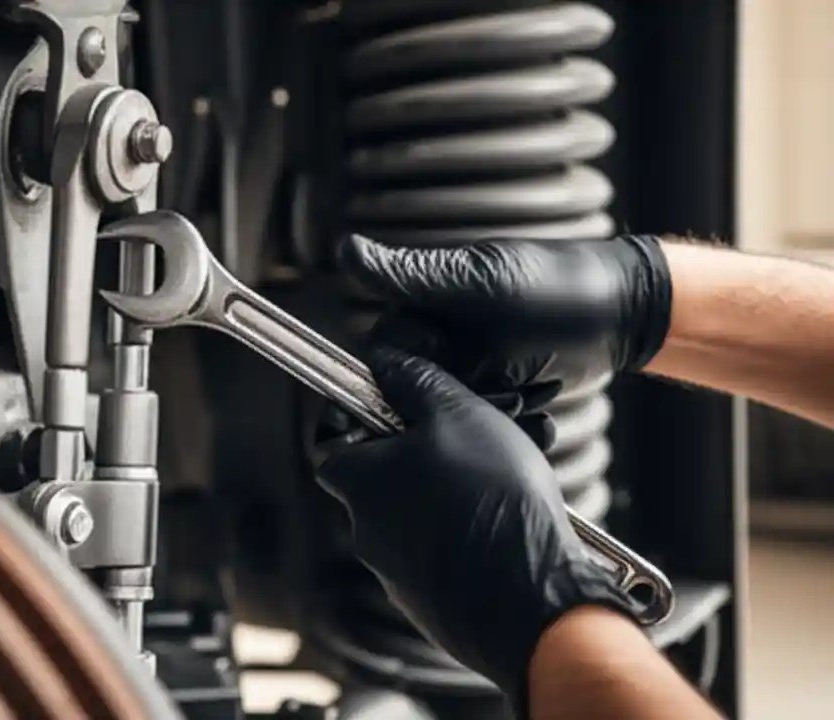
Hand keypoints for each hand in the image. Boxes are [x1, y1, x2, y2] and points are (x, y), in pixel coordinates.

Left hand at [317, 349, 639, 703]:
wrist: (532, 601)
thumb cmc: (489, 502)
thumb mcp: (456, 415)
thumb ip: (415, 382)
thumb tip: (383, 361)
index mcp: (359, 482)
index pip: (332, 441)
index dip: (359, 417)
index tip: (394, 402)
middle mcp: (368, 530)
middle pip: (388, 472)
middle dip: (433, 444)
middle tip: (483, 426)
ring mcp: (400, 571)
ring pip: (425, 507)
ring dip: (464, 480)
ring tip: (520, 459)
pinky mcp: (435, 600)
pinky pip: (450, 547)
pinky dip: (476, 523)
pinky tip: (520, 508)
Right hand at [337, 234, 672, 398]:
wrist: (624, 315)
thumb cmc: (554, 288)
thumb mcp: (479, 283)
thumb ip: (410, 274)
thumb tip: (344, 249)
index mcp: (427, 306)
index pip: (386, 351)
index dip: (415, 366)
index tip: (454, 362)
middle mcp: (442, 336)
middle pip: (418, 389)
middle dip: (461, 397)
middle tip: (506, 390)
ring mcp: (471, 366)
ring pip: (452, 412)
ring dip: (489, 415)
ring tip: (529, 396)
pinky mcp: (499, 391)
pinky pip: (485, 423)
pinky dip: (512, 426)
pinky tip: (539, 415)